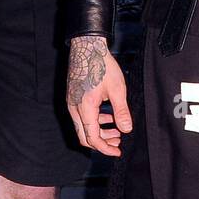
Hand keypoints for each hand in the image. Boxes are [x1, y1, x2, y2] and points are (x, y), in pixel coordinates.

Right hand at [66, 36, 132, 156]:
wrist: (87, 46)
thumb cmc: (101, 65)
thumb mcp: (117, 89)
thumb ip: (121, 111)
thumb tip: (126, 130)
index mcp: (85, 108)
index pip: (92, 138)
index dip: (105, 148)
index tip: (118, 151)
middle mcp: (74, 108)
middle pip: (85, 136)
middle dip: (102, 142)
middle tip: (118, 143)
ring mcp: (71, 102)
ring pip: (83, 126)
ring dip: (99, 131)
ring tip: (116, 129)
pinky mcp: (73, 96)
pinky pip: (81, 116)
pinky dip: (94, 120)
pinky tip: (107, 115)